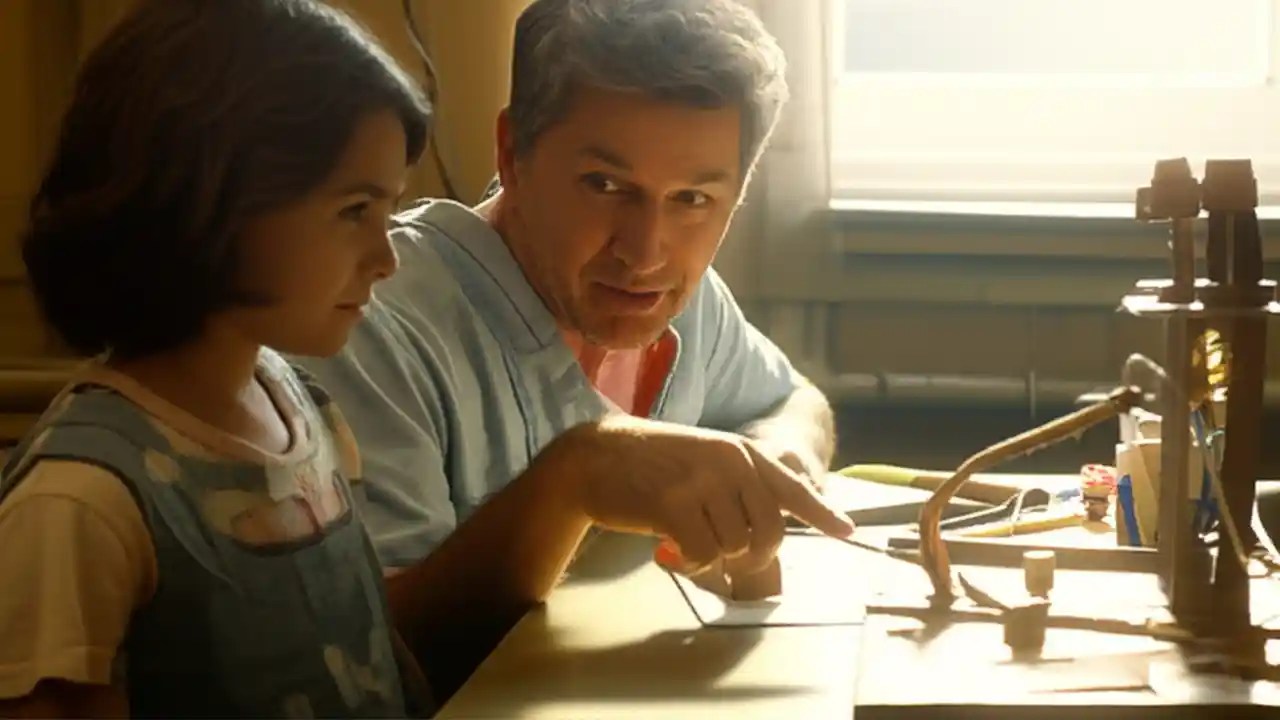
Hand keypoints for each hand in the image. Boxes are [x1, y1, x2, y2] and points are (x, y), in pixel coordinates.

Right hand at [558, 415, 854, 575]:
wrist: (594, 456)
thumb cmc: (651, 465)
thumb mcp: (703, 460)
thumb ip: (738, 486)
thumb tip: (768, 532)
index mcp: (739, 451)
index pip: (791, 487)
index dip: (821, 513)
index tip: (847, 531)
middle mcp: (727, 462)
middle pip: (770, 531)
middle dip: (754, 555)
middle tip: (727, 558)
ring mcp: (700, 481)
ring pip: (735, 546)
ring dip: (713, 556)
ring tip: (686, 541)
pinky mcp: (672, 503)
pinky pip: (704, 552)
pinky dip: (692, 561)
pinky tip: (671, 549)